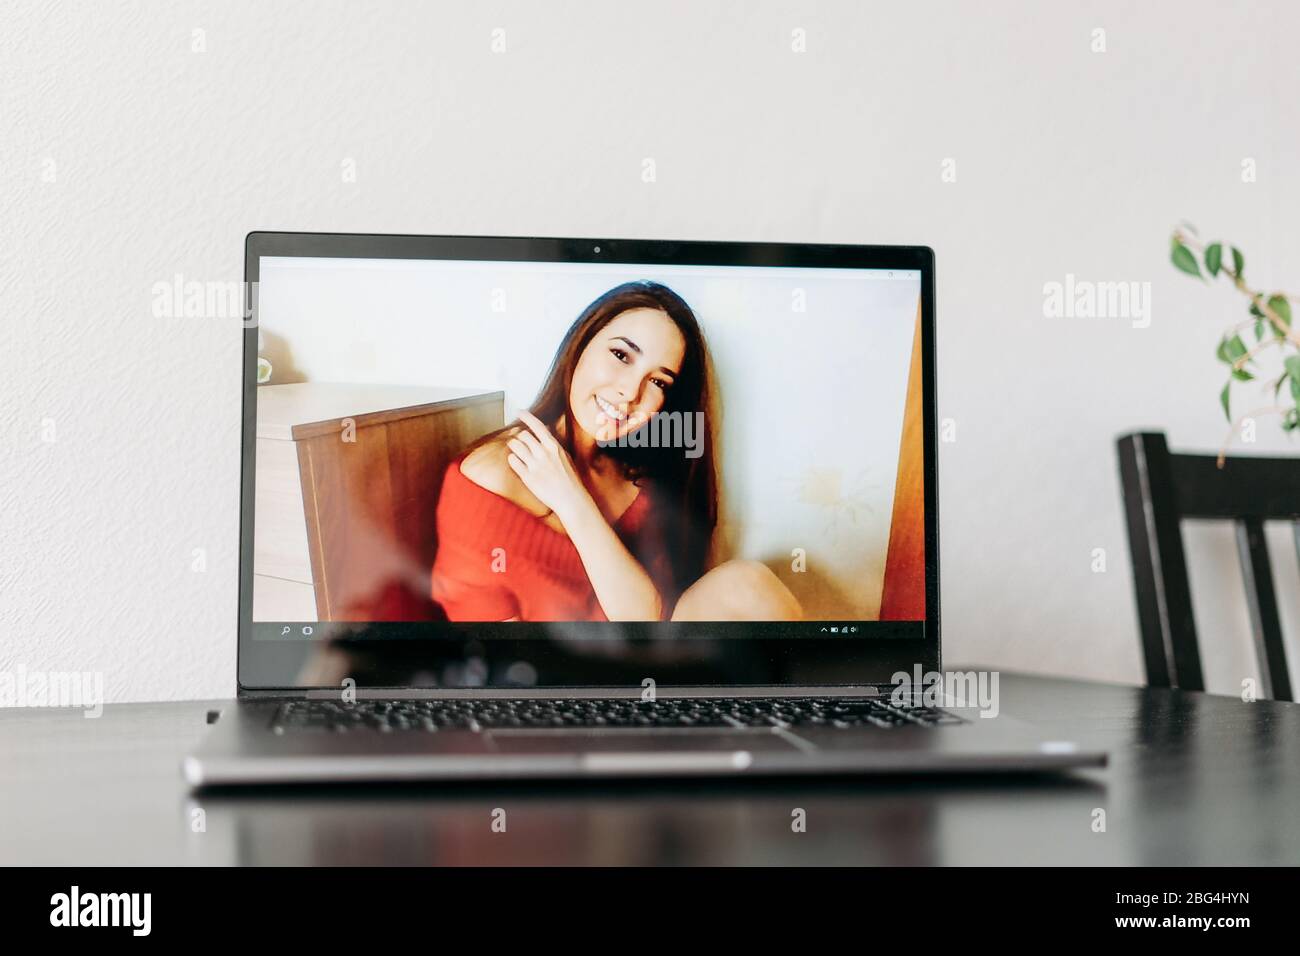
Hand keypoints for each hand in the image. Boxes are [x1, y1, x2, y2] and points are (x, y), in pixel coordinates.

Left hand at [506, 410, 592, 524]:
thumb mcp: (565, 456)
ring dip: (514, 446)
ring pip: (515, 446)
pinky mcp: (527, 477)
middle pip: (523, 435)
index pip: (537, 426)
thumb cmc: (570, 479)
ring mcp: (535, 465)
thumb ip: (552, 444)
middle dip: (519, 436)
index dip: (526, 416)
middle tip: (520, 441)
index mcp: (554, 447)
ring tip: (518, 451)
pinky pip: (513, 461)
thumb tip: (544, 431)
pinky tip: (517, 462)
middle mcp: (543, 454)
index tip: (519, 411)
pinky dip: (512, 459)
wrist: (570, 499)